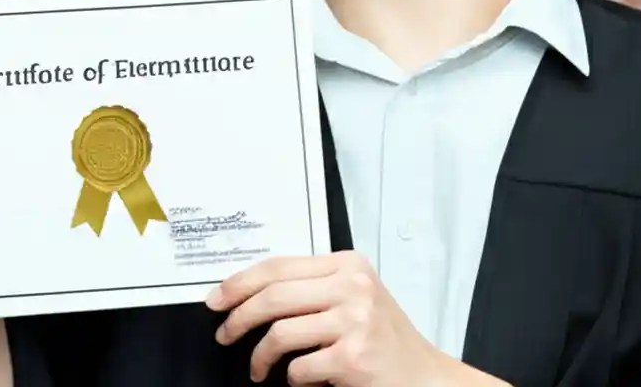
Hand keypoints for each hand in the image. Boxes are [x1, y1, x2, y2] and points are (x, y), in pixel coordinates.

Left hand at [206, 251, 500, 385]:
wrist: (424, 377)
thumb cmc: (384, 341)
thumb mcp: (353, 299)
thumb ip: (311, 288)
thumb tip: (247, 292)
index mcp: (348, 265)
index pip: (278, 266)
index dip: (239, 283)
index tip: (217, 299)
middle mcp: (353, 286)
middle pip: (272, 296)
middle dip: (238, 318)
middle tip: (225, 335)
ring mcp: (355, 320)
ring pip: (279, 333)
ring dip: (260, 357)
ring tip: (260, 369)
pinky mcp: (353, 356)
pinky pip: (298, 368)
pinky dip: (292, 379)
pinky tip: (302, 380)